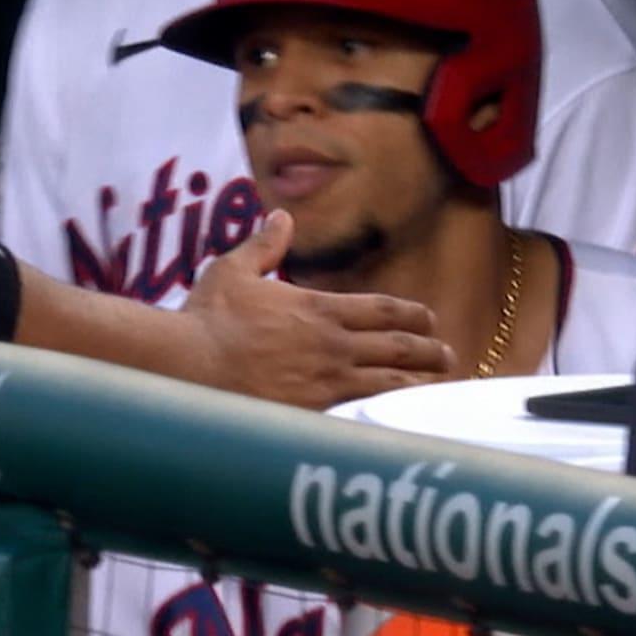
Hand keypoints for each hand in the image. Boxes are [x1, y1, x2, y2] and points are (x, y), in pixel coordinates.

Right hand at [179, 210, 454, 407]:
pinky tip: (406, 419)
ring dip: (419, 381)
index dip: (412, 314)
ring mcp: (327, 380)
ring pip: (390, 381)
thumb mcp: (233, 271)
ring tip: (438, 384)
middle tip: (447, 354)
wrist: (188, 366)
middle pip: (397, 345)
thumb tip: (281, 217)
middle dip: (428, 349)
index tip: (429, 319)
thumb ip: (264, 246)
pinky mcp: (314, 412)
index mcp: (319, 309)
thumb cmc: (207, 319)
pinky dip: (390, 413)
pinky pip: (364, 412)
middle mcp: (332, 344)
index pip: (382, 310)